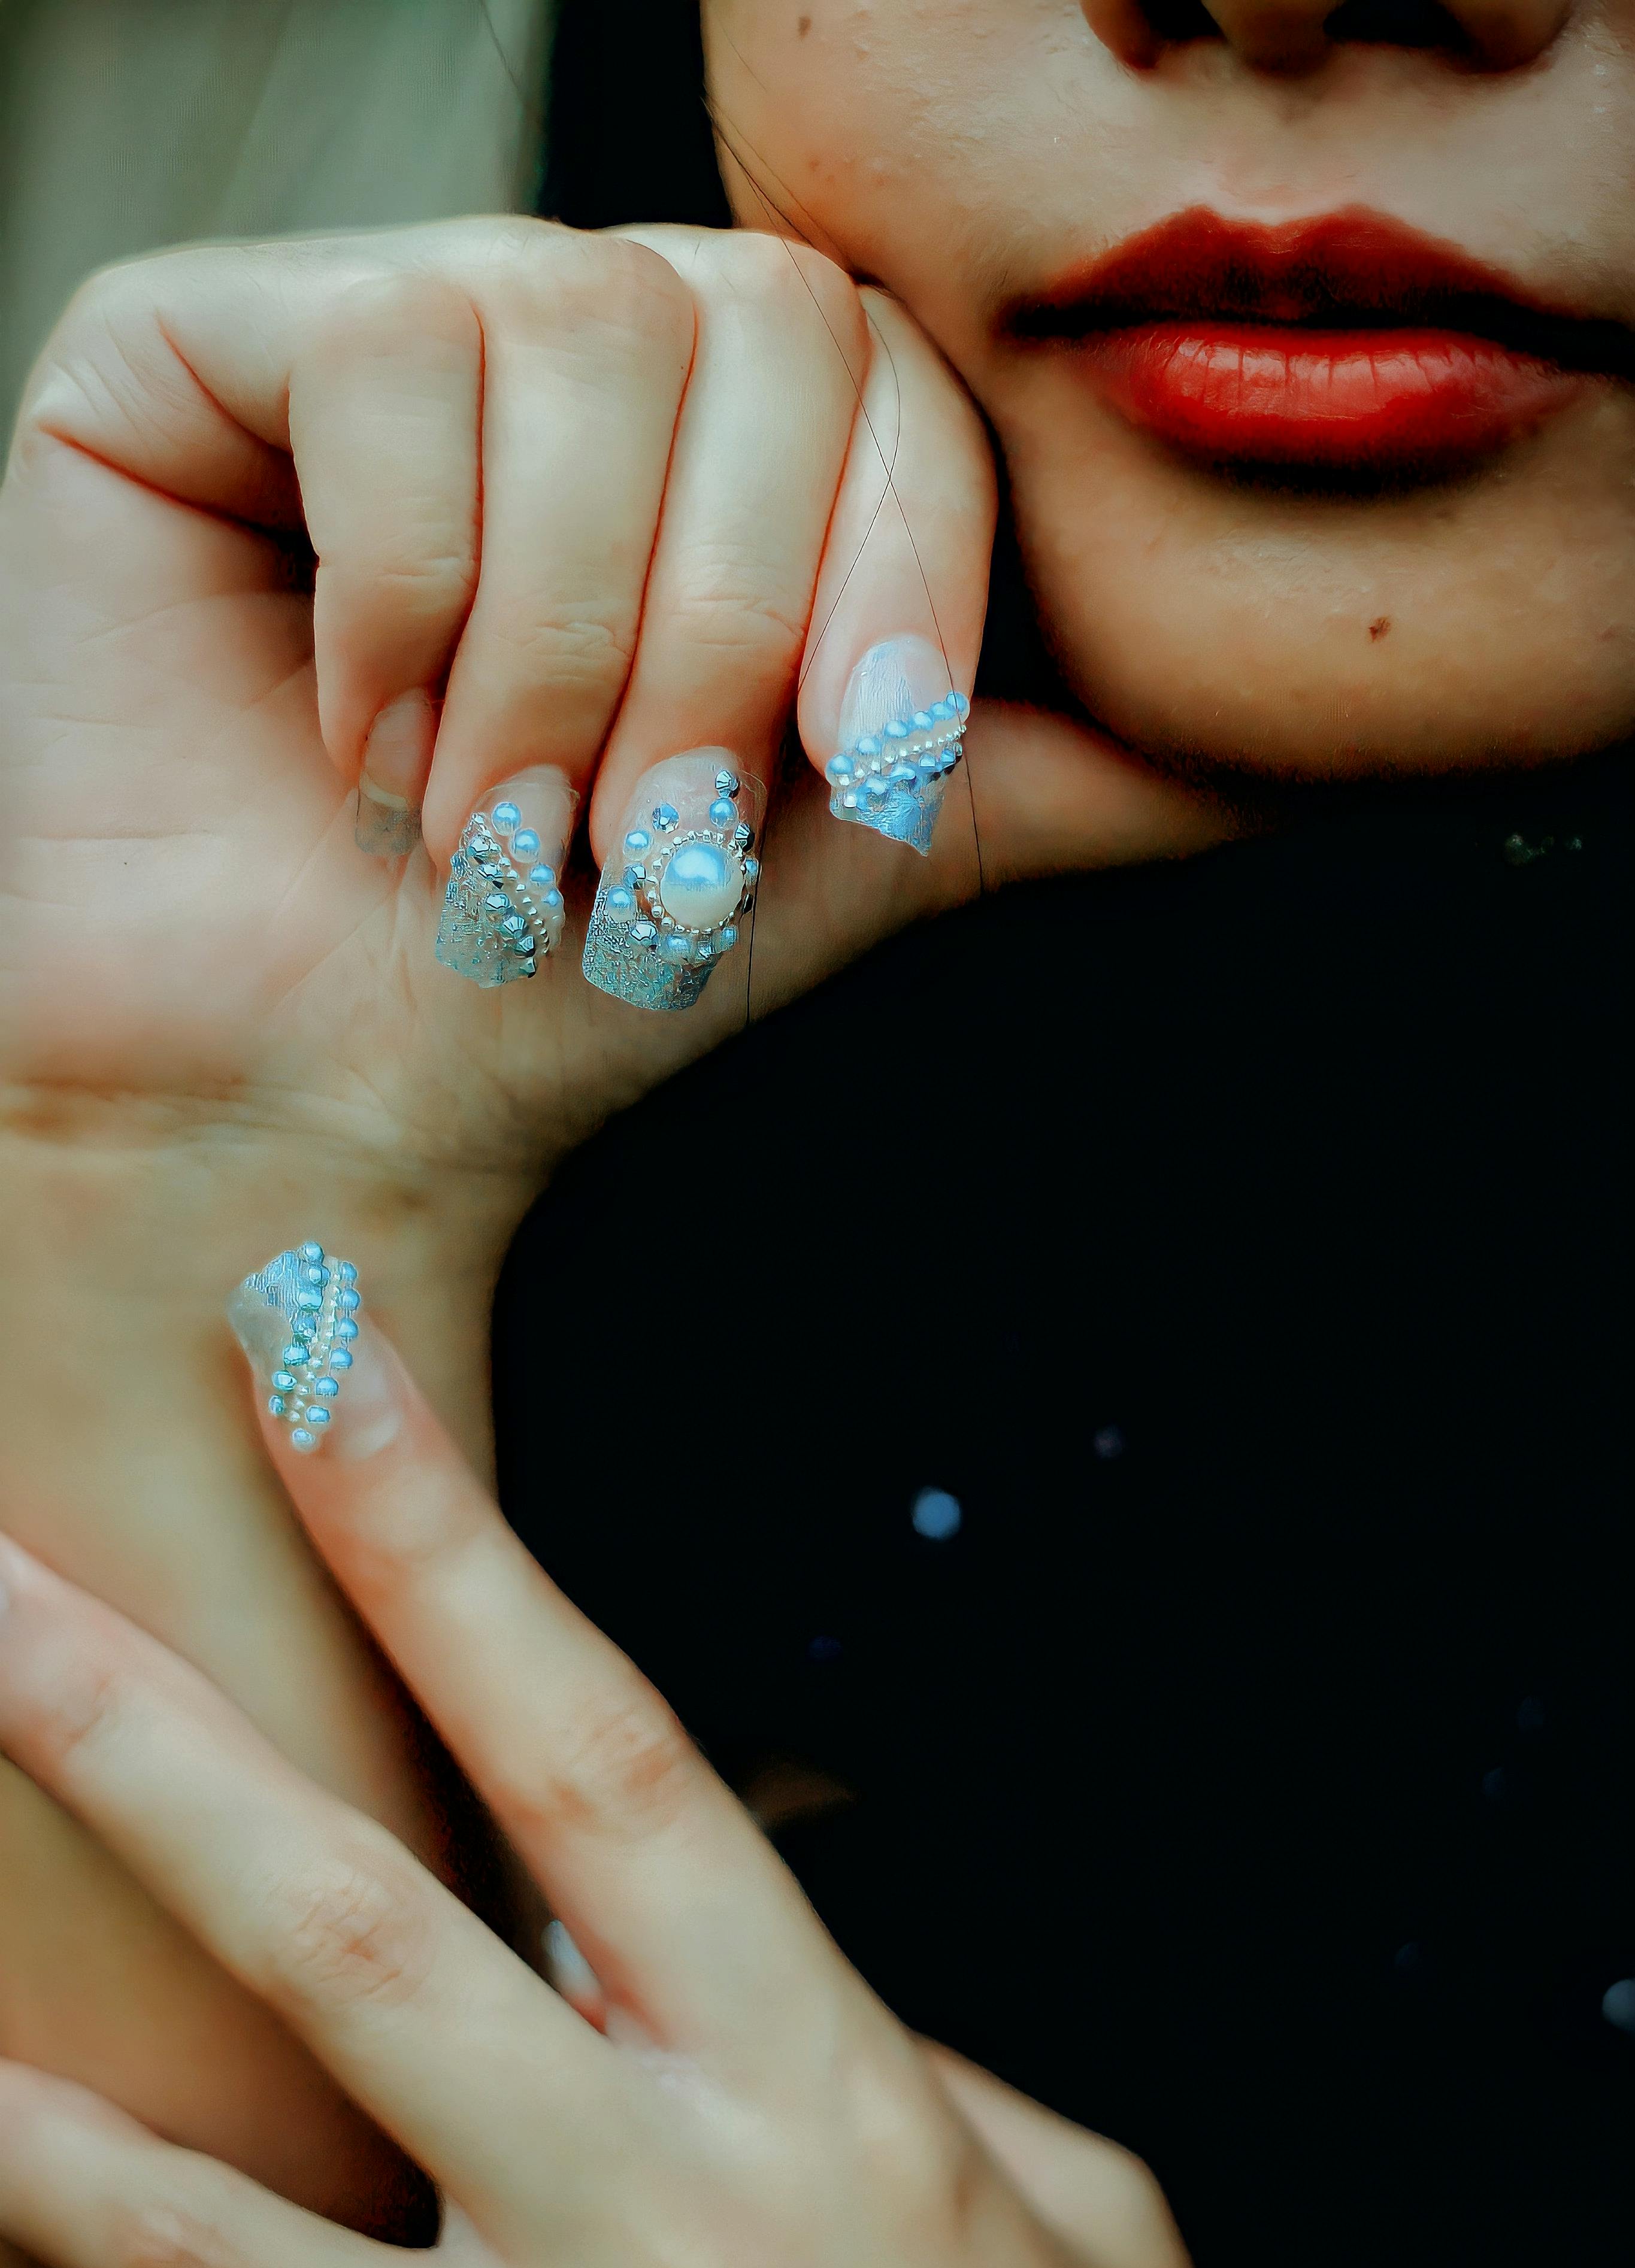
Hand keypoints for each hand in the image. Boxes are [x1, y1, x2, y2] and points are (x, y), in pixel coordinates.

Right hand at [0, 215, 1212, 1208]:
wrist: (307, 1097)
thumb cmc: (559, 980)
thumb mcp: (863, 861)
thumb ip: (1072, 772)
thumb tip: (1315, 752)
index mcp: (729, 434)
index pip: (895, 364)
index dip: (904, 561)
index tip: (864, 777)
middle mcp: (571, 343)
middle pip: (757, 318)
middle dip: (725, 632)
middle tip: (634, 847)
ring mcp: (389, 318)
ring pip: (573, 324)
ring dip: (558, 648)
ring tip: (486, 829)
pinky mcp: (199, 336)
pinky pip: (379, 354)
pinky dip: (399, 598)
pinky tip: (351, 743)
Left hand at [0, 1316, 1254, 2267]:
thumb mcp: (1071, 2204)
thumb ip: (878, 2058)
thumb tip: (703, 1961)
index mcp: (825, 2095)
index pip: (593, 1748)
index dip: (440, 1537)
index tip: (308, 1351)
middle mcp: (661, 2240)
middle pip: (352, 1935)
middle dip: (140, 1738)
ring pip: (212, 2244)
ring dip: (22, 2105)